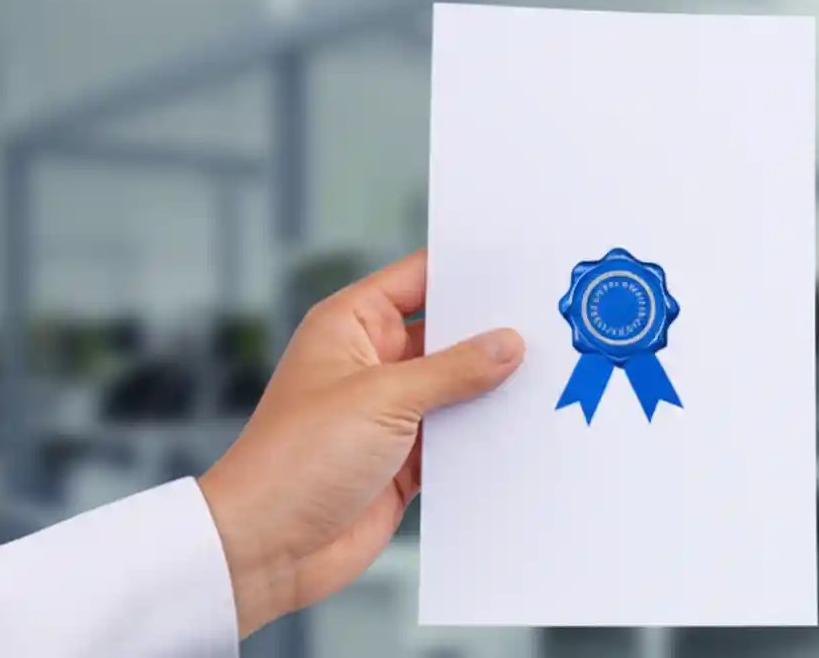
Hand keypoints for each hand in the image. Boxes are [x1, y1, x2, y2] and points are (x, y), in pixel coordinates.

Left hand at [197, 250, 524, 637]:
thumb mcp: (383, 398)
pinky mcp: (406, 460)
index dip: (467, 272)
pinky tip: (525, 429)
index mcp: (351, 325)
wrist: (265, 548)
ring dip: (493, 390)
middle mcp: (373, 363)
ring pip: (458, 389)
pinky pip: (458, 438)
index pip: (420, 279)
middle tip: (551, 326)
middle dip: (492, 334)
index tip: (521, 269)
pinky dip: (485, 436)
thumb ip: (453, 370)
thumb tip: (507, 344)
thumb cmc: (297, 459)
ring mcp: (390, 413)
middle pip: (447, 335)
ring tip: (552, 377)